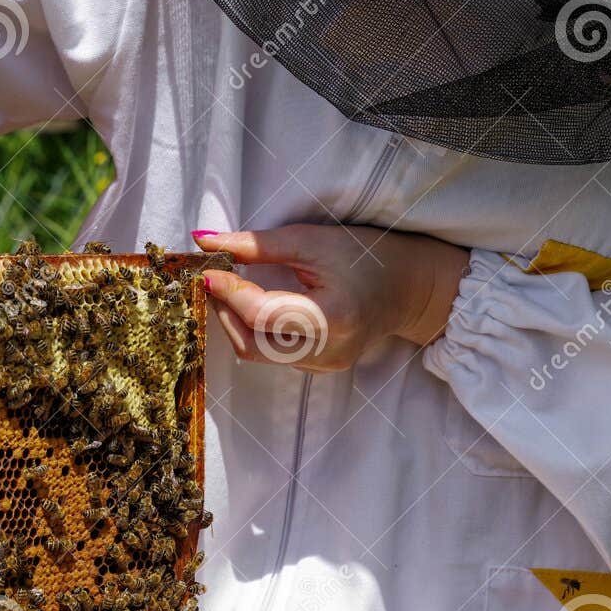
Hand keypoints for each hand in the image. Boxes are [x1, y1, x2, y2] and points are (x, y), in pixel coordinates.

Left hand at [193, 224, 469, 372]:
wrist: (406, 288)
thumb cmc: (363, 256)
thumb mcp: (310, 241)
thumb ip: (256, 245)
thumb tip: (203, 241)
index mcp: (333, 317)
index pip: (263, 314)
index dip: (229, 292)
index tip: (207, 269)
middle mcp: (328, 351)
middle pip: (252, 344)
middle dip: (224, 311)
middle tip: (214, 279)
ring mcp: (323, 366)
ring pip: (257, 354)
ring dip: (235, 322)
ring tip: (231, 289)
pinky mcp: (318, 370)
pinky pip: (272, 355)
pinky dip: (255, 331)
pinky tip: (254, 305)